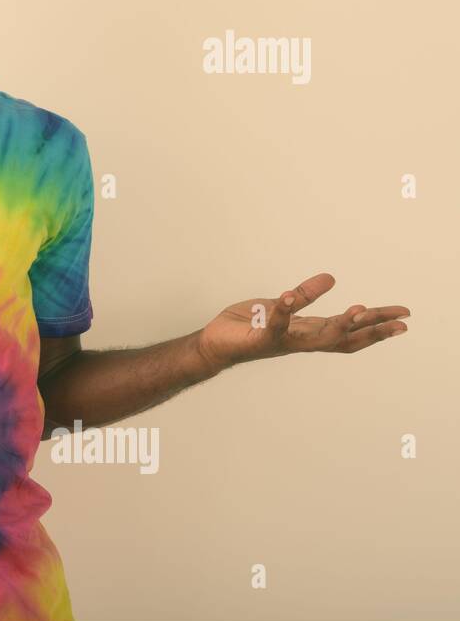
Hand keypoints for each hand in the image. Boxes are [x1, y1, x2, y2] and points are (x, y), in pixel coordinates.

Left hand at [195, 272, 409, 372]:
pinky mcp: (259, 339)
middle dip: (373, 331)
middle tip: (400, 323)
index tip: (403, 318)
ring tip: (357, 310)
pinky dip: (281, 311)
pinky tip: (289, 296)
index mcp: (309, 332)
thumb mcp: (283, 305)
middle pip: (345, 338)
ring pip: (317, 338)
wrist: (216, 343)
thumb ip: (305, 295)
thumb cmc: (250, 327)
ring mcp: (283, 341)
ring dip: (337, 325)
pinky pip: (273, 325)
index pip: (350, 332)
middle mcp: (301, 340)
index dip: (377, 326)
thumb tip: (332, 278)